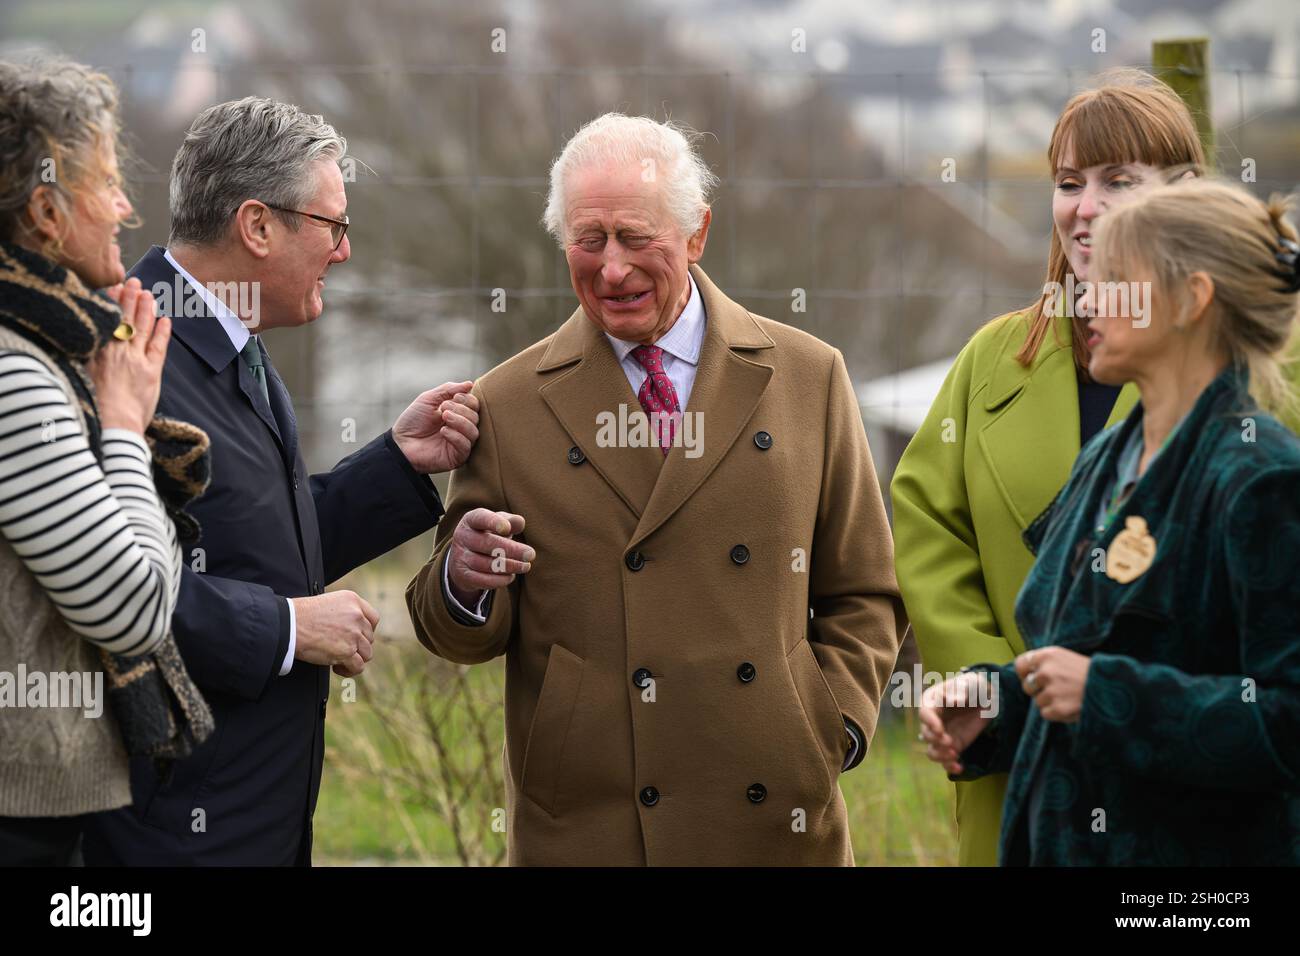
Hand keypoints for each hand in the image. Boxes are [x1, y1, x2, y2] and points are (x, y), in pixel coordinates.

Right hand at [89, 278, 169, 433]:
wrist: (112, 425)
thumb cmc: (94, 407)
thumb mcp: (80, 378)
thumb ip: (84, 359)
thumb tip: (84, 346)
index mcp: (95, 352)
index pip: (104, 320)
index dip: (111, 302)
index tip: (114, 288)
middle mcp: (115, 351)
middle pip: (123, 319)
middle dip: (130, 298)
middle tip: (134, 282)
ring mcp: (135, 360)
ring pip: (141, 328)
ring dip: (146, 309)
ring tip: (149, 294)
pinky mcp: (151, 371)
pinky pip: (158, 346)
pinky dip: (162, 331)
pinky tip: (166, 320)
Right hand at [290, 590, 379, 675]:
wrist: (289, 625)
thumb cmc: (301, 616)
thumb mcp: (329, 603)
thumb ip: (345, 613)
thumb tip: (353, 629)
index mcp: (353, 601)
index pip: (373, 618)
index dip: (367, 631)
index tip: (358, 638)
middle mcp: (357, 616)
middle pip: (369, 637)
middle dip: (357, 646)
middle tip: (341, 650)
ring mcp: (354, 634)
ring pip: (366, 653)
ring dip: (355, 659)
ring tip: (340, 661)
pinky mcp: (347, 651)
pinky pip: (358, 666)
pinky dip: (350, 670)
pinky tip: (337, 668)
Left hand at [392, 381, 479, 473]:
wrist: (400, 442)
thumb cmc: (413, 421)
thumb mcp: (429, 399)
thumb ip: (448, 389)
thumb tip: (470, 384)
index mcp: (457, 413)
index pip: (474, 405)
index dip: (468, 399)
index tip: (454, 397)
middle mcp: (461, 428)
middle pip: (475, 417)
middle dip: (461, 410)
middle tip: (443, 409)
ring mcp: (460, 443)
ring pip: (473, 431)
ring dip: (460, 421)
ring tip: (444, 417)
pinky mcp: (457, 457)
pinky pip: (466, 446)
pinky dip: (456, 436)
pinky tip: (443, 431)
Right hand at [446, 509, 532, 606]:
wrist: (465, 557)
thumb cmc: (488, 535)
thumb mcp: (498, 524)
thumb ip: (510, 521)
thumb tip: (520, 522)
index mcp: (471, 520)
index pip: (481, 518)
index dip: (493, 522)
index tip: (507, 528)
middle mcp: (462, 537)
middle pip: (487, 543)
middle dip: (511, 550)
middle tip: (531, 554)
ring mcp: (460, 556)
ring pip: (486, 564)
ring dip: (509, 566)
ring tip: (525, 566)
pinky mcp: (463, 575)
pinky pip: (482, 580)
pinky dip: (499, 580)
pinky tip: (511, 576)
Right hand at [919, 671, 995, 774]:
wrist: (989, 699)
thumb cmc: (976, 686)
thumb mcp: (972, 683)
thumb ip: (962, 689)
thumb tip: (953, 699)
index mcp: (932, 701)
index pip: (924, 713)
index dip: (929, 722)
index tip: (939, 730)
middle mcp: (933, 720)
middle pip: (926, 734)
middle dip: (936, 741)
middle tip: (950, 742)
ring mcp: (942, 735)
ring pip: (932, 750)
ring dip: (940, 756)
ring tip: (954, 755)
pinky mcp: (953, 746)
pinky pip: (946, 760)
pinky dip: (950, 766)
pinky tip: (960, 767)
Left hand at [1014, 646, 1089, 722]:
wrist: (1113, 687)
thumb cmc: (1091, 673)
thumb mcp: (1066, 658)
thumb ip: (1046, 663)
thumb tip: (1027, 673)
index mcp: (1048, 655)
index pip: (1020, 664)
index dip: (1025, 673)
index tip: (1032, 677)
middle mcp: (1046, 671)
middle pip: (1026, 686)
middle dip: (1038, 690)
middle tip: (1058, 689)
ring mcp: (1051, 690)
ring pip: (1037, 701)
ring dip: (1050, 702)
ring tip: (1069, 696)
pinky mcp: (1057, 708)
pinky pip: (1045, 714)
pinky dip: (1056, 713)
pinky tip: (1071, 705)